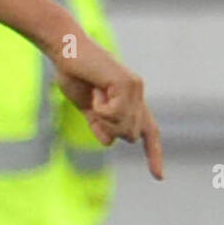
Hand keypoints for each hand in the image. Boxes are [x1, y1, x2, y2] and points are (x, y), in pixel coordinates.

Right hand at [52, 38, 163, 179]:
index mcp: (130, 100)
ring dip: (103, 118)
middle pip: (131, 135)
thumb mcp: (85, 105)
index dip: (154, 154)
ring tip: (93, 95)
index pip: (149, 132)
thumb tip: (109, 142)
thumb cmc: (72, 72)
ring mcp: (135, 88)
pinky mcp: (127, 84)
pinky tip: (95, 92)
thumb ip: (98, 123)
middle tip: (93, 106)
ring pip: (125, 128)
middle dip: (108, 129)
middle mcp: (138, 93)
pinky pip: (115, 115)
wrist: (64, 48)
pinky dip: (100, 109)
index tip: (159, 177)